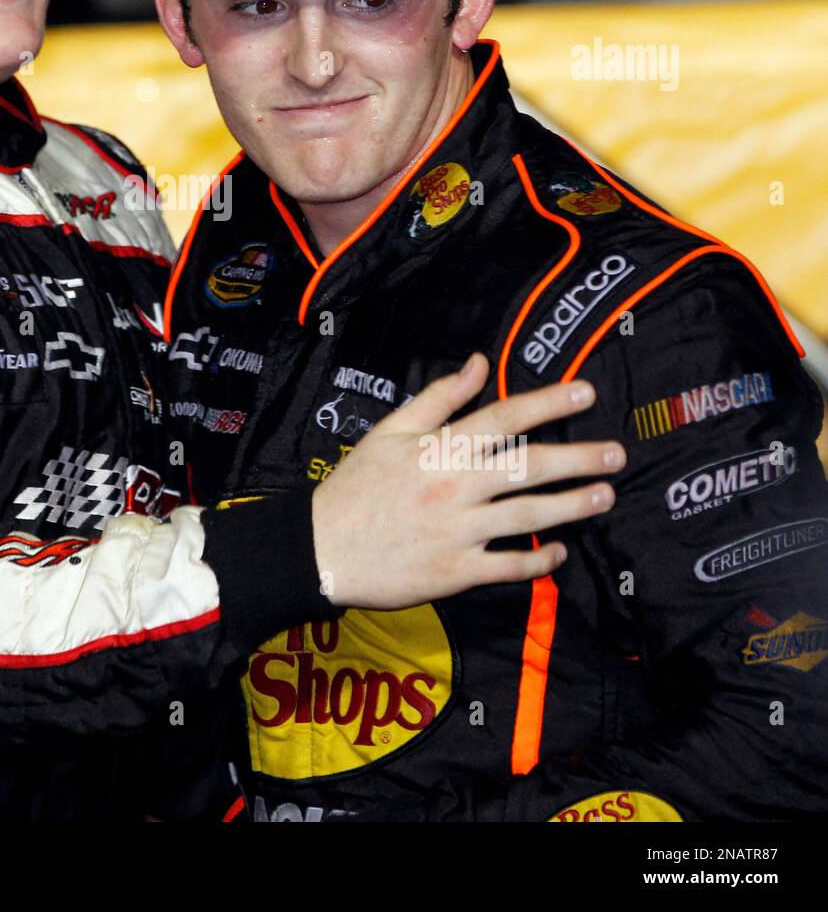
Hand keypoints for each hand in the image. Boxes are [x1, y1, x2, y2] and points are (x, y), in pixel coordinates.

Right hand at [312, 353, 622, 608]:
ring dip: (573, 506)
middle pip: (529, 467)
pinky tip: (559, 551)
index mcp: (439, 449)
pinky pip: (509, 566)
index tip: (586, 393)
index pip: (503, 418)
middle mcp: (455, 487)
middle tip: (617, 454)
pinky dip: (539, 560)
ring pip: (529, 516)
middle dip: (579, 458)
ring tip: (605, 496)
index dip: (548, 403)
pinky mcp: (456, 572)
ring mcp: (459, 531)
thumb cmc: (356, 485)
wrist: (320, 547)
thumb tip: (478, 364)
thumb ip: (438, 398)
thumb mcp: (389, 431)